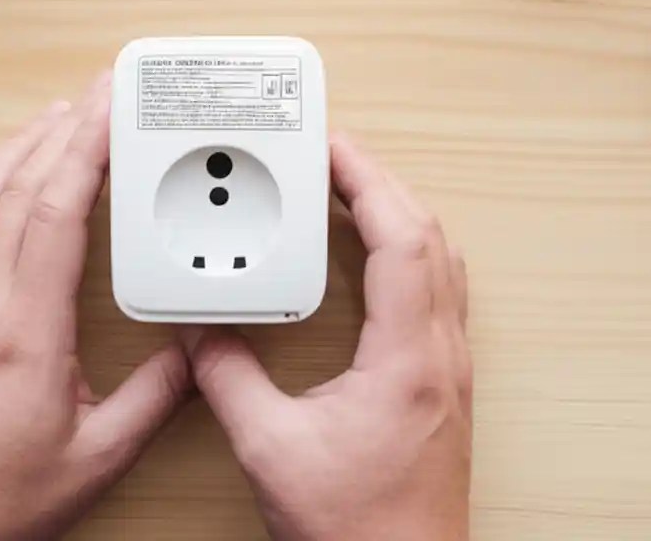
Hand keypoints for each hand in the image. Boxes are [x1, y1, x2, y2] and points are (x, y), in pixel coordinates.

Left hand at [0, 74, 193, 540]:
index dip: (84, 149)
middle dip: (62, 129)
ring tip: (53, 115)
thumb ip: (154, 399)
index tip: (109, 107)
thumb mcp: (98, 459)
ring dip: (15, 147)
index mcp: (24, 331)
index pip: (54, 213)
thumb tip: (196, 352)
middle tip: (96, 92)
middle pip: (16, 189)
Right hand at [182, 134, 471, 540]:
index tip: (332, 147)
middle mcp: (441, 355)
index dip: (367, 181)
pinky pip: (438, 294)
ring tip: (350, 194)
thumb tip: (201, 333)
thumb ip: (228, 380)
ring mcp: (449, 370)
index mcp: (407, 358)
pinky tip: (373, 262)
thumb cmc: (356, 531)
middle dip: (382, 183)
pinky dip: (406, 255)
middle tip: (333, 156)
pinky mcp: (442, 386)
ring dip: (400, 216)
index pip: (402, 239)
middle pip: (429, 237)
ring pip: (442, 264)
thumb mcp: (271, 450)